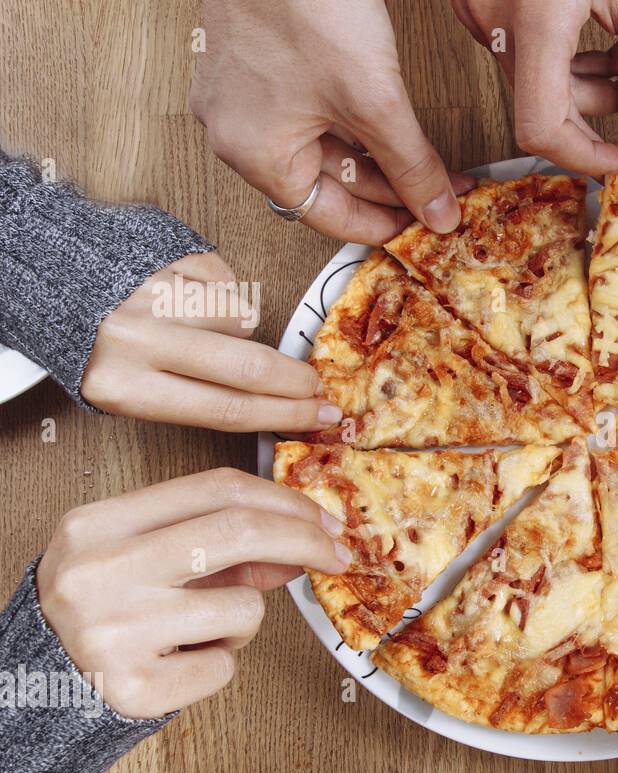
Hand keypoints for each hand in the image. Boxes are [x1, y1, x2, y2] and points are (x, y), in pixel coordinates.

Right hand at [36, 469, 350, 718]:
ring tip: (197, 633)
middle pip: (238, 532)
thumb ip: (222, 547)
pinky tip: (177, 665)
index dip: (285, 500)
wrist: (37, 689)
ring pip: (243, 607)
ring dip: (244, 622)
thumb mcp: (149, 562)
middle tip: (338, 555)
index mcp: (98, 524)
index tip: (325, 520)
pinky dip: (216, 666)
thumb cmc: (105, 615)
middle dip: (304, 540)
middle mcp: (99, 570)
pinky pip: (224, 667)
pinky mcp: (131, 686)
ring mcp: (111, 629)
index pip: (216, 488)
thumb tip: (304, 540)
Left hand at [82, 253, 341, 431]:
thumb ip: (190, 399)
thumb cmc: (96, 342)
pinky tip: (191, 294)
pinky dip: (220, 290)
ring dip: (238, 326)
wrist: (46, 275)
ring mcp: (150, 293)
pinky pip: (225, 280)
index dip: (281, 415)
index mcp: (123, 387)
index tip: (316, 415)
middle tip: (315, 384)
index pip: (224, 409)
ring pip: (239, 318)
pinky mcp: (163, 256)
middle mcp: (135, 341)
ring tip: (205, 326)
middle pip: (245, 367)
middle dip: (292, 379)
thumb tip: (271, 406)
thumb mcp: (128, 390)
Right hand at [190, 0, 474, 240]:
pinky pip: (308, 113)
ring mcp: (241, 94)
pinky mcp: (255, 62)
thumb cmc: (305, 2)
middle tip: (437, 192)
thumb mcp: (374, 101)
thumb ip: (411, 166)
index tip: (424, 226)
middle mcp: (236, 129)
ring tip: (423, 160)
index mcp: (253, 152)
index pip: (327, 217)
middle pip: (326, 184)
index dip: (383, 225)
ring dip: (373, 158)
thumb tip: (437, 214)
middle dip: (387, 189)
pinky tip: (387, 123)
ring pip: (320, 147)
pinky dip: (350, 125)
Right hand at [452, 0, 617, 175]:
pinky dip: (559, 56)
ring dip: (583, 82)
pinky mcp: (475, 3)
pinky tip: (589, 26)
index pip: (542, 128)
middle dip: (597, 107)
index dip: (582, 155)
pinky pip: (519, 53)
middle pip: (543, 106)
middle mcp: (493, 16)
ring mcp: (476, 9)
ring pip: (533, 83)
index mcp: (535, 17)